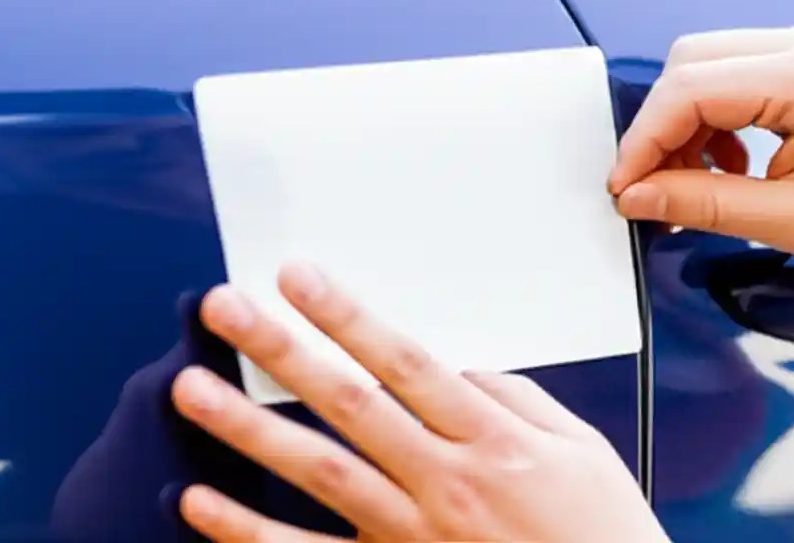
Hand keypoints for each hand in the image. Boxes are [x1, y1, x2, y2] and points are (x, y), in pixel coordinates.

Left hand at [170, 263, 668, 542]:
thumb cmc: (601, 535)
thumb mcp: (580, 451)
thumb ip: (514, 399)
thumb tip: (451, 365)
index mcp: (493, 441)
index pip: (404, 363)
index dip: (346, 316)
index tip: (296, 276)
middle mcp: (445, 483)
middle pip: (348, 404)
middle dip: (281, 350)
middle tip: (223, 307)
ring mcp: (413, 536)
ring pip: (318, 472)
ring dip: (248, 429)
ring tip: (192, 388)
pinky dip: (248, 533)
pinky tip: (198, 501)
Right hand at [609, 18, 793, 272]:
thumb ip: (705, 204)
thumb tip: (639, 194)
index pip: (688, 88)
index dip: (643, 140)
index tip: (625, 185)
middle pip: (689, 64)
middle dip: (661, 128)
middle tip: (654, 186)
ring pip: (709, 65)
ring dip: (688, 123)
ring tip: (698, 182)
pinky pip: (739, 72)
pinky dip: (717, 117)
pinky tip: (731, 163)